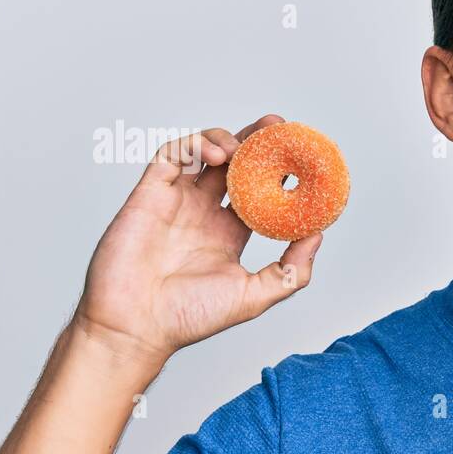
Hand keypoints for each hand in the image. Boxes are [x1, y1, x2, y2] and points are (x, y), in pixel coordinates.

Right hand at [73, 114, 322, 367]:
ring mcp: (177, 200)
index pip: (259, 191)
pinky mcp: (150, 192)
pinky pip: (173, 153)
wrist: (134, 326)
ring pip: (205, 151)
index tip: (303, 160)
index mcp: (228, 233)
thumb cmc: (188, 318)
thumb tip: (318, 235)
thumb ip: (290, 269)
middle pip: (235, 164)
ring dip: (229, 139)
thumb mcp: (254, 296)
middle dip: (258, 142)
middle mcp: (204, 212)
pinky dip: (196, 144)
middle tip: (280, 127)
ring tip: (248, 146)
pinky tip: (219, 156)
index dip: (279, 173)